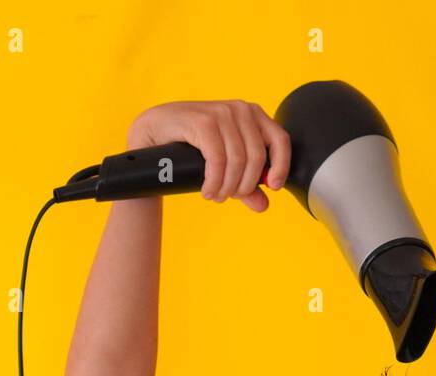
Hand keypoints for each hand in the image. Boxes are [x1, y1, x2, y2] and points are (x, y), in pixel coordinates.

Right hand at [126, 99, 291, 212]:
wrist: (154, 131)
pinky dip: (214, 181)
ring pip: (238, 161)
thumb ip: (246, 185)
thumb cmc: (191, 147)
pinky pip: (218, 159)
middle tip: (228, 197)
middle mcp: (240, 110)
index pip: (281, 140)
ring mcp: (222, 113)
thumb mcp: (224, 166)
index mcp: (253, 115)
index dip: (281, 166)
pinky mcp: (203, 122)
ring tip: (215, 195)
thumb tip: (264, 205)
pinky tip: (208, 190)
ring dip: (227, 187)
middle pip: (257, 157)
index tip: (273, 187)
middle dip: (244, 185)